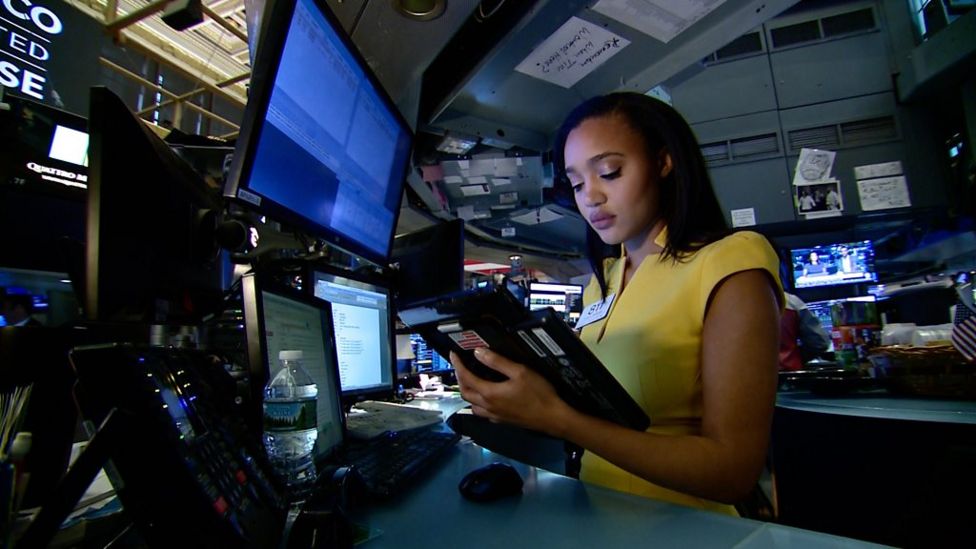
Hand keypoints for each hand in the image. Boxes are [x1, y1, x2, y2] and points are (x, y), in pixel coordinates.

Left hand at [450, 348, 570, 435]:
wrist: (552, 417)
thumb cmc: (538, 393)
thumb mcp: (519, 372)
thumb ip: (497, 362)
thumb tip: (478, 353)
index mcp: (489, 393)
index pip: (466, 378)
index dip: (458, 365)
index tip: (453, 354)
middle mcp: (488, 406)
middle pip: (465, 393)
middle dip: (460, 378)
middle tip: (461, 365)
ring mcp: (494, 416)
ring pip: (472, 405)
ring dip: (467, 392)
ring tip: (471, 380)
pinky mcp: (501, 421)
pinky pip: (482, 412)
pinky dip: (477, 403)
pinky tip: (485, 397)